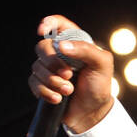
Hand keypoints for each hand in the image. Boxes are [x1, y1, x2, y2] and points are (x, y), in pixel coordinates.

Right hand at [28, 14, 114, 133]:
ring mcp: (49, 69)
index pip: (58, 24)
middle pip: (42, 47)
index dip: (48, 23)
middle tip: (69, 75)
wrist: (93, 113)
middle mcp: (59, 54)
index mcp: (74, 43)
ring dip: (52, 81)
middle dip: (53, 63)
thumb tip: (61, 46)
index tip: (43, 32)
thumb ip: (86, 50)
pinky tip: (58, 98)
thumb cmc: (99, 87)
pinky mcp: (42, 84)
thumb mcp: (102, 65)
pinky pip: (33, 82)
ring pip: (37, 67)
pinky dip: (45, 91)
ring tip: (69, 90)